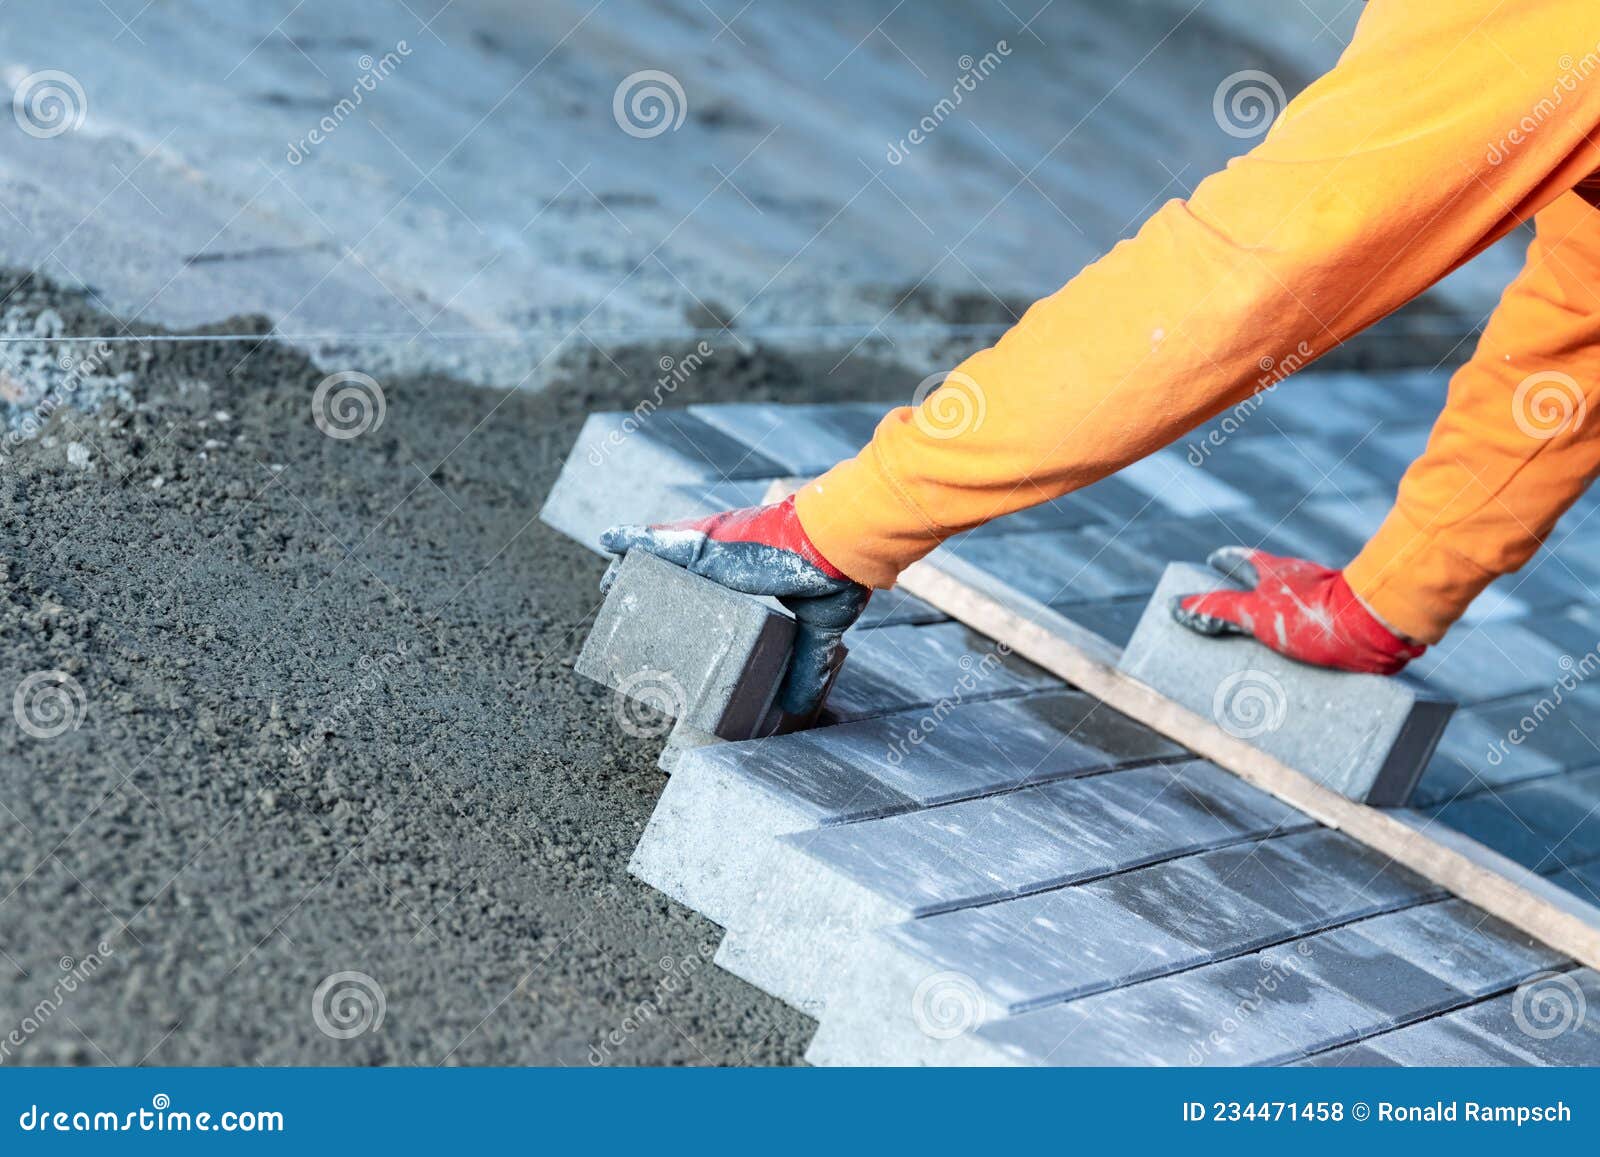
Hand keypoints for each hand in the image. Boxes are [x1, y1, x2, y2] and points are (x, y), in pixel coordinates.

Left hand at [601, 496, 869, 716]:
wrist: (836, 545)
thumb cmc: (833, 577)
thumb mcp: (817, 631)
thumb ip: (805, 666)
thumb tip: (798, 707)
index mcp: (752, 577)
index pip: (710, 587)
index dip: (688, 598)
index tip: (672, 612)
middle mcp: (728, 559)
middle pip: (677, 571)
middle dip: (651, 583)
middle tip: (629, 600)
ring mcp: (714, 549)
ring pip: (661, 555)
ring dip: (634, 566)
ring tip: (610, 582)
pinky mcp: (706, 543)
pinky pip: (658, 539)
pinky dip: (632, 538)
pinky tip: (608, 539)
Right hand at [1171, 547, 1424, 674]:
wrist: (1376, 627)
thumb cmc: (1313, 615)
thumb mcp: (1255, 614)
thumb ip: (1217, 610)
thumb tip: (1178, 606)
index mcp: (1277, 570)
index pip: (1244, 558)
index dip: (1226, 559)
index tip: (1213, 560)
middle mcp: (1302, 577)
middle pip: (1270, 579)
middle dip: (1252, 589)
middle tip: (1234, 602)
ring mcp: (1325, 595)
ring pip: (1295, 600)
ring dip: (1279, 613)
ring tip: (1264, 638)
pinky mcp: (1345, 616)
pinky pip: (1316, 621)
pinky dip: (1303, 631)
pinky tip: (1301, 654)